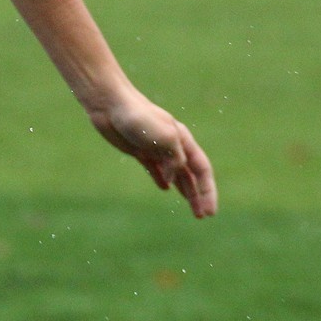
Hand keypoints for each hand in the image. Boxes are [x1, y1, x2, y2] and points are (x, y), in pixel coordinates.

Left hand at [89, 91, 218, 218]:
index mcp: (182, 140)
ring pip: (175, 174)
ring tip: (192, 208)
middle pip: (191, 175)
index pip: (202, 169)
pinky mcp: (139, 150)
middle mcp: (172, 145)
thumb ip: (174, 159)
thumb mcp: (164, 137)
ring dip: (185, 191)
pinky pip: (155, 168)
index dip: (208, 191)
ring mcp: (155, 148)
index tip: (210, 211)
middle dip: (198, 195)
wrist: (109, 104)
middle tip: (202, 216)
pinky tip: (165, 189)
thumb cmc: (137, 116)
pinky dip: (162, 179)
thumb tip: (171, 180)